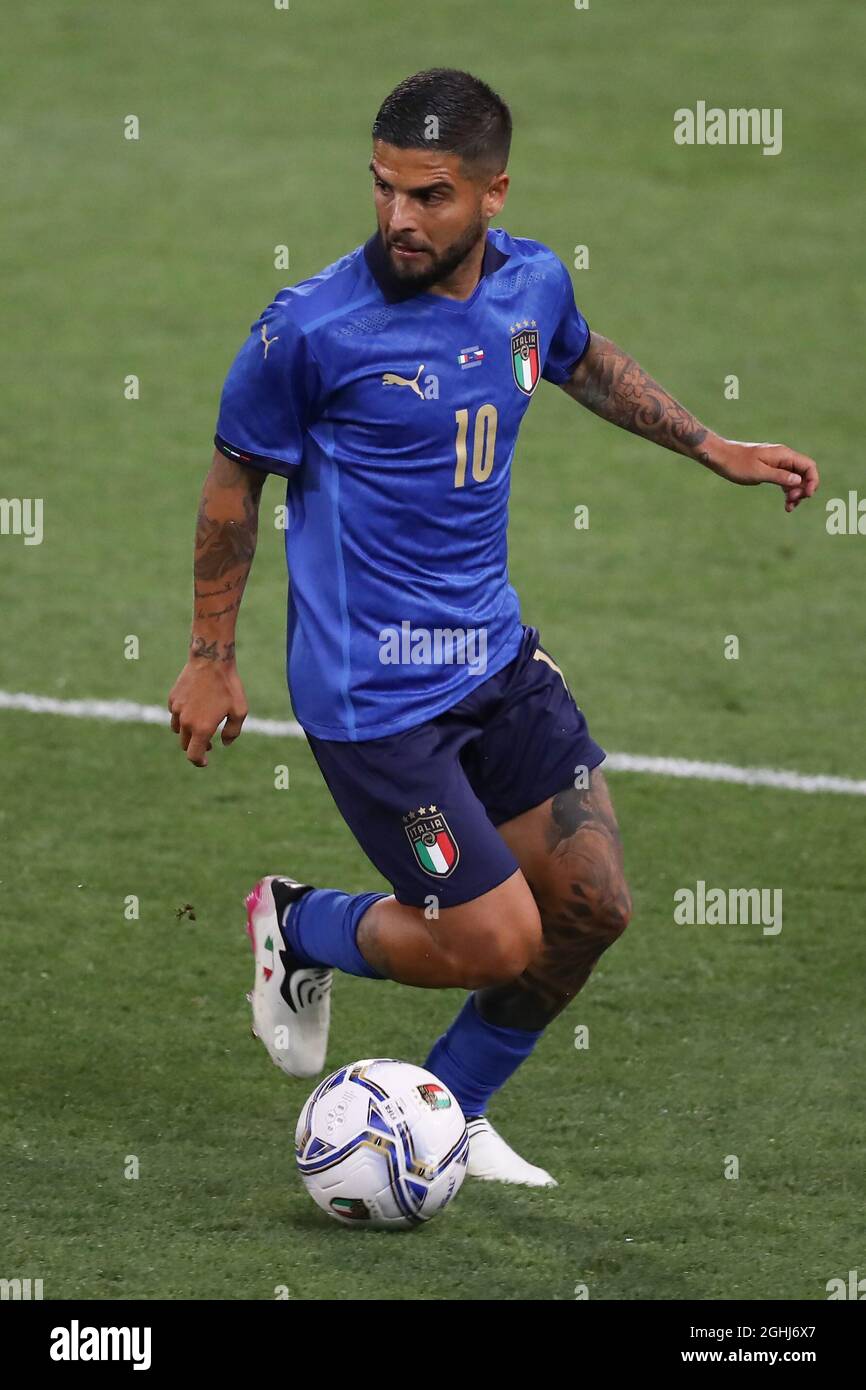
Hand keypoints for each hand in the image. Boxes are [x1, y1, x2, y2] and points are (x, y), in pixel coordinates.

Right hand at [168, 658, 248, 766]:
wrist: (211, 660)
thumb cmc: (228, 686)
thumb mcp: (240, 711)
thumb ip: (233, 731)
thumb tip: (224, 743)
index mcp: (202, 728)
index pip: (193, 755)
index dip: (199, 762)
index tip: (205, 761)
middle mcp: (186, 722)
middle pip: (185, 745)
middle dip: (196, 747)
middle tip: (209, 744)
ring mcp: (177, 710)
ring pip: (177, 730)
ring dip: (187, 733)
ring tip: (200, 727)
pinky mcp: (173, 699)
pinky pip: (174, 714)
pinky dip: (182, 717)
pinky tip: (194, 709)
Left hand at [704, 439, 818, 511]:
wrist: (720, 457)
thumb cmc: (737, 464)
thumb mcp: (758, 473)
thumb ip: (779, 476)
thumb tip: (799, 481)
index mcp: (783, 455)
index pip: (809, 466)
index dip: (813, 481)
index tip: (807, 496)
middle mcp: (783, 457)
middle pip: (804, 473)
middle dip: (803, 489)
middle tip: (791, 502)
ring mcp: (777, 463)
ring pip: (795, 479)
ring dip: (796, 493)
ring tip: (789, 507)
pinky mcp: (770, 469)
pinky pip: (785, 480)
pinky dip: (787, 491)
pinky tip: (786, 503)